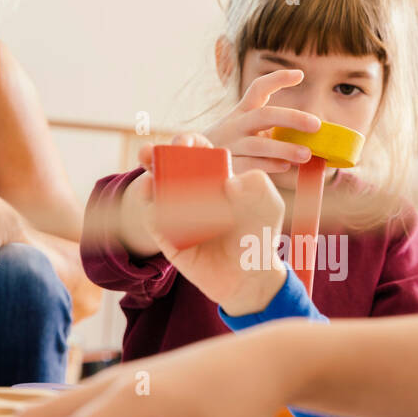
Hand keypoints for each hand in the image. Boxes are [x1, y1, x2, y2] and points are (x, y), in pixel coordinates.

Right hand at [137, 136, 287, 314]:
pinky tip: (156, 203)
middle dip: (154, 154)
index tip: (186, 144)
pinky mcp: (168, 237)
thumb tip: (230, 182)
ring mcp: (177, 213)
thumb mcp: (270, 205)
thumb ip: (259, 185)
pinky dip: (152, 210)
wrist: (251, 274)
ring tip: (150, 178)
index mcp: (213, 175)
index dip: (187, 142)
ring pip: (154, 190)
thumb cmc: (260, 235)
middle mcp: (191, 190)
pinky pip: (154, 220)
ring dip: (147, 180)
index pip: (195, 151)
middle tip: (152, 153)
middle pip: (166, 165)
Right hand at [204, 69, 319, 177]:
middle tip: (316, 124)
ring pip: (258, 144)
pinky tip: (285, 166)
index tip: (300, 74)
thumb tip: (310, 135)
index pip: (258, 89)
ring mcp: (230, 145)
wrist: (196, 165)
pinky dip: (269, 165)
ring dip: (284, 149)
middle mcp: (235, 125)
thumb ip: (272, 129)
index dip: (278, 79)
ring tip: (306, 154)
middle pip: (264, 115)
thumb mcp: (246, 130)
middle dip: (292, 118)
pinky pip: (250, 165)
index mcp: (242, 112)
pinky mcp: (228, 166)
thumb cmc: (232, 146)